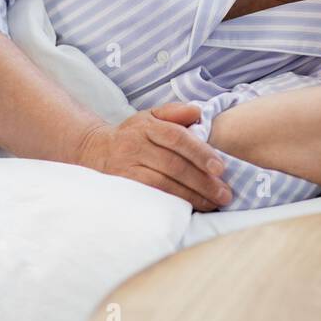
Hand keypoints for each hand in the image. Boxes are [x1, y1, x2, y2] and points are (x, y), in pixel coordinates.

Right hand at [75, 103, 232, 210]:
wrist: (96, 150)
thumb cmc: (133, 134)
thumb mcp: (151, 116)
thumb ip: (175, 112)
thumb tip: (198, 112)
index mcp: (146, 126)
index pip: (177, 137)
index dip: (200, 153)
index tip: (221, 168)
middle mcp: (135, 146)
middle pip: (173, 164)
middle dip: (202, 181)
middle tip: (224, 193)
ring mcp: (127, 168)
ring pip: (163, 184)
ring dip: (191, 196)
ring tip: (213, 204)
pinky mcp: (123, 186)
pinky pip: (151, 197)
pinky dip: (172, 204)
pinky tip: (190, 209)